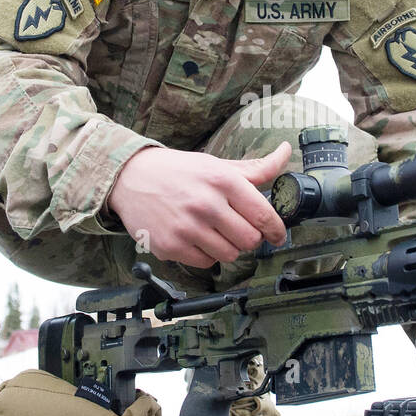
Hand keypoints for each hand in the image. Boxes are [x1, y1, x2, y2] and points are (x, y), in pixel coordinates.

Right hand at [108, 142, 290, 268]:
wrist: (130, 177)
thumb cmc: (178, 171)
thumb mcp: (216, 164)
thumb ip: (255, 168)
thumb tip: (286, 152)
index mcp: (222, 180)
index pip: (263, 215)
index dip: (276, 230)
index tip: (277, 236)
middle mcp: (206, 204)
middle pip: (249, 240)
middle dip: (250, 238)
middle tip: (239, 229)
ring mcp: (187, 228)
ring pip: (230, 255)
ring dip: (228, 247)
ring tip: (214, 232)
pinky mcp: (170, 246)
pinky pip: (206, 262)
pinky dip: (206, 254)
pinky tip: (196, 238)